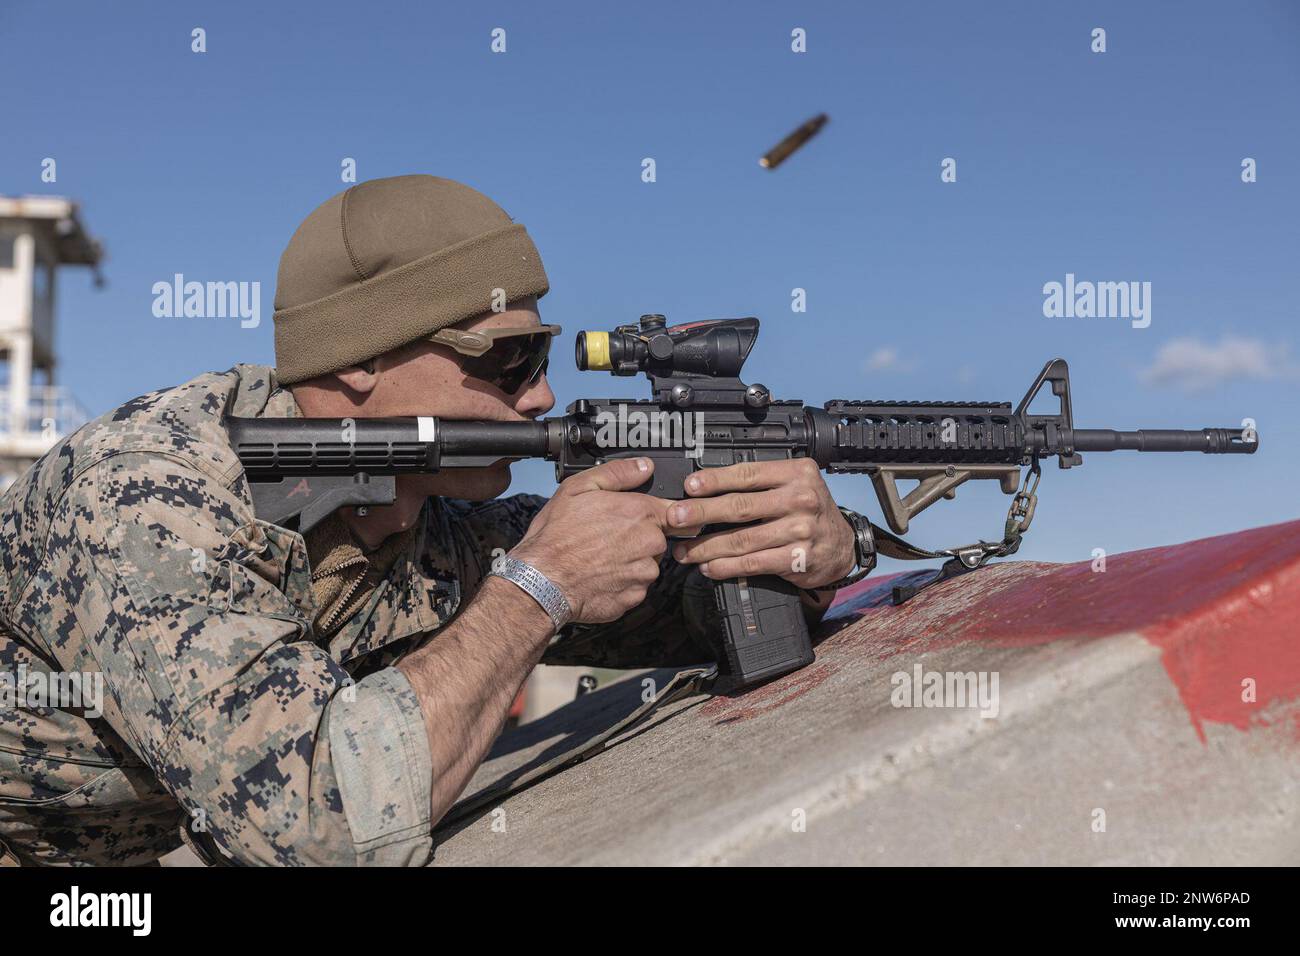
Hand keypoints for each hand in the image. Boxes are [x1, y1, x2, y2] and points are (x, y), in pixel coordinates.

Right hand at [510, 458, 670, 623]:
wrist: (542, 582)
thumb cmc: (556, 537)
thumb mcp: (577, 488)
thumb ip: (617, 473)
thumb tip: (643, 466)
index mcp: (639, 512)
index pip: (672, 507)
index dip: (656, 511)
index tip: (640, 516)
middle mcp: (649, 542)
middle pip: (659, 536)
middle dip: (638, 536)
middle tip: (608, 536)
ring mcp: (644, 572)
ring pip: (648, 562)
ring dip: (631, 559)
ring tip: (601, 557)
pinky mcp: (636, 596)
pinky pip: (637, 585)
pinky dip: (623, 581)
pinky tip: (601, 574)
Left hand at [665, 458, 855, 588]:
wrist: (843, 546)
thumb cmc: (810, 511)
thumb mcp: (794, 484)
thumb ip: (760, 483)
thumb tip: (707, 488)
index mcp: (796, 473)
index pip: (748, 473)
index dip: (715, 480)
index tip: (689, 486)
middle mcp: (800, 499)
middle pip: (740, 506)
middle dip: (702, 513)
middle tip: (676, 518)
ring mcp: (800, 530)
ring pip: (742, 539)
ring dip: (707, 547)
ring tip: (684, 550)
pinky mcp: (798, 559)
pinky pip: (753, 563)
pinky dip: (727, 567)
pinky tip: (709, 567)